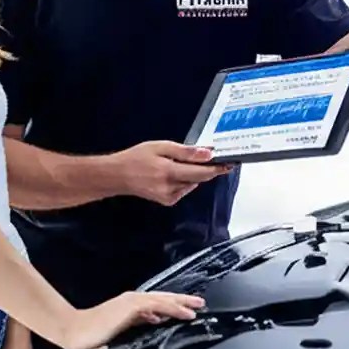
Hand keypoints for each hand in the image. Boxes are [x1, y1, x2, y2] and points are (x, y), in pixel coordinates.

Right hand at [60, 291, 205, 348]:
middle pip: (164, 298)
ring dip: (181, 303)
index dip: (174, 304)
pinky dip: (171, 308)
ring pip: (163, 300)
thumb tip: (156, 320)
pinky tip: (183, 312)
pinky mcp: (130, 307)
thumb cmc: (94, 333)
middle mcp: (133, 300)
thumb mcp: (121, 328)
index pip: (158, 303)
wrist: (74, 330)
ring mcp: (132, 302)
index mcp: (131, 305)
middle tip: (201, 302)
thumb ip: (138, 321)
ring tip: (197, 306)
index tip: (189, 308)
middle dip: (183, 300)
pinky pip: (156, 306)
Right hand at [111, 141, 235, 206]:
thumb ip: (185, 152)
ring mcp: (169, 196)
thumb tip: (206, 154)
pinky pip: (185, 189)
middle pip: (200, 179)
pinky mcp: (167, 201)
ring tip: (181, 163)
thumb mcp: (161, 147)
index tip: (229, 164)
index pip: (200, 172)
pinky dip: (185, 181)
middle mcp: (170, 187)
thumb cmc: (137, 158)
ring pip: (192, 184)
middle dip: (210, 170)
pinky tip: (175, 173)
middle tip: (218, 161)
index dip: (216, 168)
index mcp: (168, 172)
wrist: (119, 175)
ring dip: (195, 174)